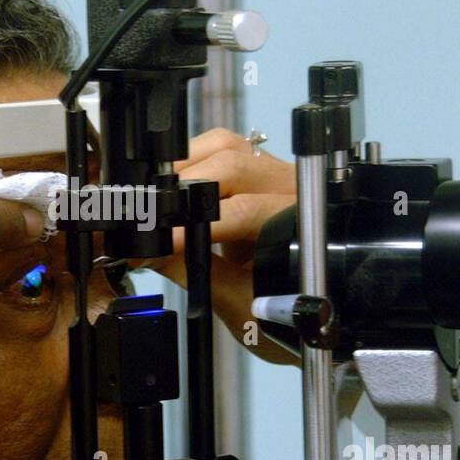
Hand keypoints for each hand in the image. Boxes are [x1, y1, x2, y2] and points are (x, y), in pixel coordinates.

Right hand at [154, 128, 297, 364]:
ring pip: (227, 146)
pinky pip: (225, 147)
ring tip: (160, 195)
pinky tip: (175, 184)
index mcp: (295, 223)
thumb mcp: (239, 303)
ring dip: (188, 165)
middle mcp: (291, 189)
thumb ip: (193, 272)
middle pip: (232, 165)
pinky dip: (195, 159)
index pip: (242, 211)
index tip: (161, 242)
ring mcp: (276, 174)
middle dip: (186, 187)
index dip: (195, 224)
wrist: (310, 311)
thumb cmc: (285, 314)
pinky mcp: (259, 171)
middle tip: (151, 216)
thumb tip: (148, 251)